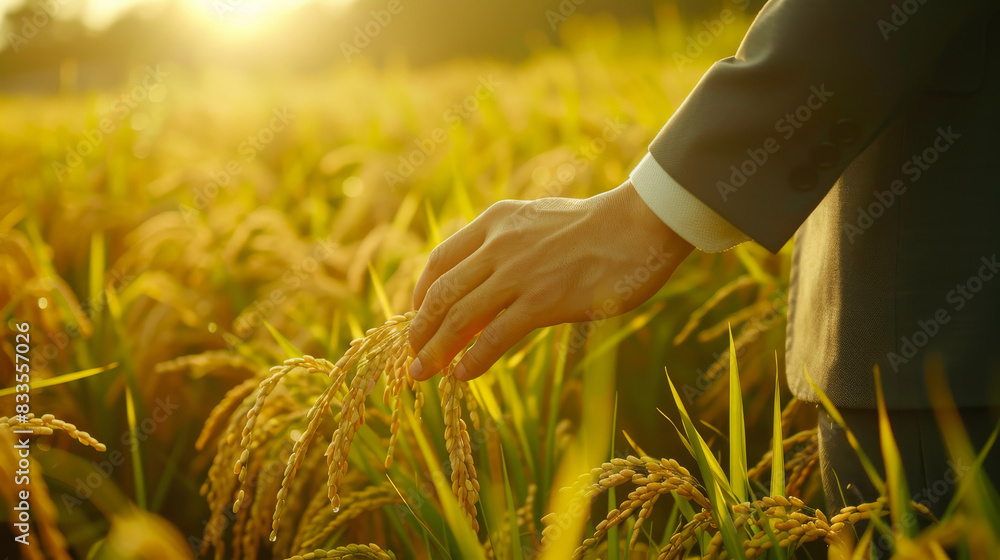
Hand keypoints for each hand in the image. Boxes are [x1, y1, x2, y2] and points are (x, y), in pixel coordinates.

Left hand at [407, 179, 693, 380]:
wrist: (637, 226)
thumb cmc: (593, 229)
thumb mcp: (536, 224)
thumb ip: (505, 249)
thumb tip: (482, 290)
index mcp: (494, 223)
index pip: (440, 261)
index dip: (421, 294)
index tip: (417, 318)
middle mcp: (498, 246)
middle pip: (441, 294)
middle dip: (419, 329)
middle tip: (412, 356)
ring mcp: (518, 274)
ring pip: (459, 318)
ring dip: (436, 350)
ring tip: (423, 373)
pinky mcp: (542, 301)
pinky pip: (494, 337)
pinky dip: (473, 359)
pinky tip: (463, 375)